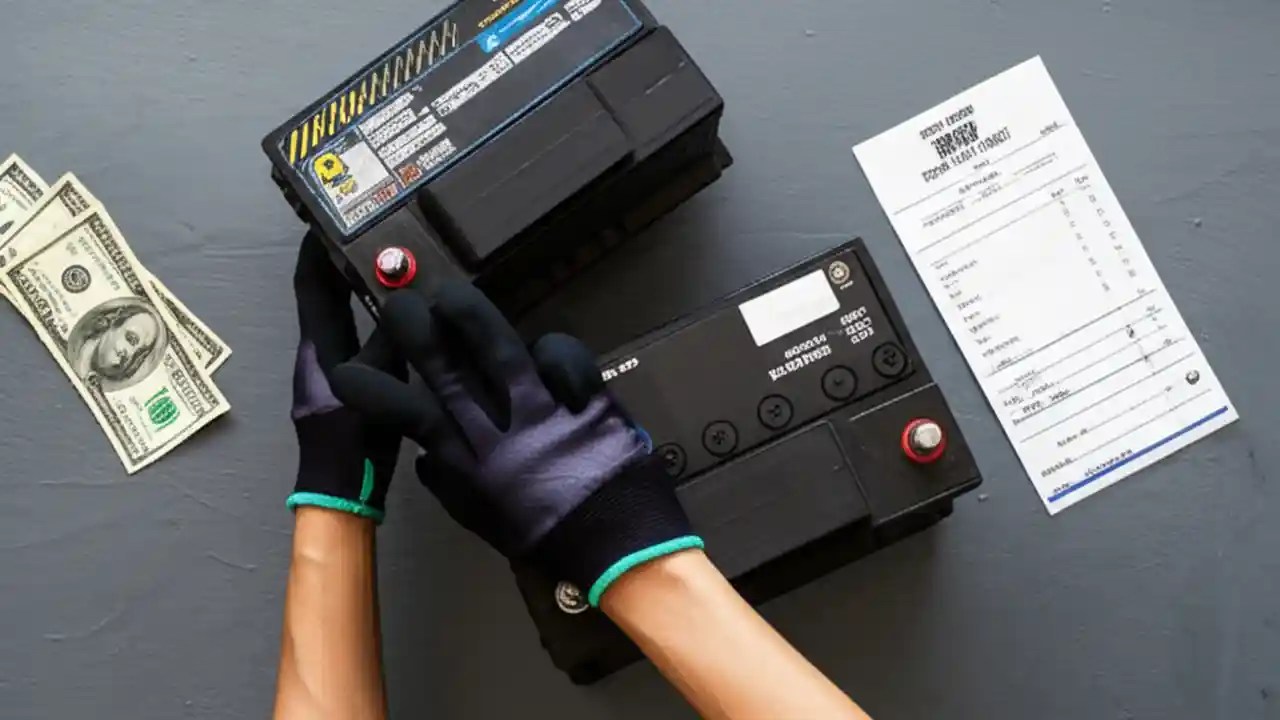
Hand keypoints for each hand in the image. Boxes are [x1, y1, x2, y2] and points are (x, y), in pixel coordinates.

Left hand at [287, 232, 403, 523]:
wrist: (341, 493)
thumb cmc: (349, 442)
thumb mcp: (375, 387)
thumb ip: (391, 345)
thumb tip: (412, 300)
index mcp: (318, 348)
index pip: (311, 286)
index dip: (314, 251)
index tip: (326, 216)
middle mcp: (320, 355)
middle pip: (326, 297)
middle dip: (342, 265)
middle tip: (373, 233)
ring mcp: (335, 374)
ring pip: (347, 320)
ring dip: (362, 294)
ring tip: (396, 268)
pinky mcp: (353, 390)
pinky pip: (365, 342)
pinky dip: (381, 323)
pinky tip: (411, 322)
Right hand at [331, 283, 702, 605]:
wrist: (619, 548)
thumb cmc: (549, 539)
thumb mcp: (486, 520)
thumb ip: (452, 485)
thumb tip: (425, 457)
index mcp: (470, 465)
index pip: (411, 418)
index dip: (376, 392)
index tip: (345, 374)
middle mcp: (499, 432)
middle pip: (446, 368)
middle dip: (415, 330)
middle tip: (399, 305)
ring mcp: (544, 411)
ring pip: (498, 347)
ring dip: (469, 315)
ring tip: (450, 295)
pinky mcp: (587, 401)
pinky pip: (562, 357)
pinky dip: (551, 349)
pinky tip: (543, 351)